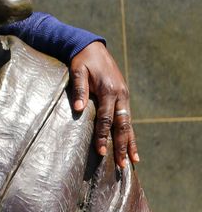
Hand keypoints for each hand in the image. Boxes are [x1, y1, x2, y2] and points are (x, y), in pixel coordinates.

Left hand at [69, 41, 137, 167]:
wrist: (92, 47)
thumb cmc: (82, 60)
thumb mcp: (78, 71)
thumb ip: (79, 89)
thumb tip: (78, 108)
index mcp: (109, 90)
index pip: (106, 118)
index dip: (103, 135)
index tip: (100, 151)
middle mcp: (120, 95)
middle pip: (122, 124)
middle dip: (122, 145)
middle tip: (121, 164)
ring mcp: (124, 96)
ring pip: (128, 123)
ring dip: (130, 142)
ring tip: (132, 161)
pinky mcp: (123, 97)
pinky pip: (127, 118)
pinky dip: (130, 132)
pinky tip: (131, 145)